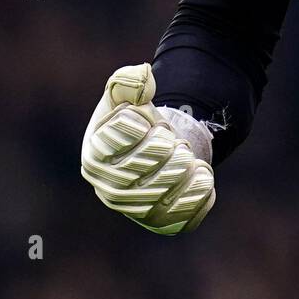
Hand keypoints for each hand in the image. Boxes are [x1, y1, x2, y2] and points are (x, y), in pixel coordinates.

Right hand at [81, 62, 215, 234]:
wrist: (155, 153)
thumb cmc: (135, 123)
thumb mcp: (126, 97)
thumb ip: (128, 81)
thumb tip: (143, 76)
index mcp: (95, 155)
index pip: (120, 137)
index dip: (141, 124)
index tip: (149, 124)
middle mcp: (110, 188)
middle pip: (144, 166)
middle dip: (167, 146)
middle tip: (175, 141)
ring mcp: (135, 210)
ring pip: (164, 193)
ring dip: (185, 169)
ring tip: (189, 157)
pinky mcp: (160, 222)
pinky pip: (182, 217)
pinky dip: (198, 195)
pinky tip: (203, 176)